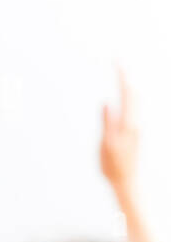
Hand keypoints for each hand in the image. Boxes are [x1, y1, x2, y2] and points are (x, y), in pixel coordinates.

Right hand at [101, 66, 137, 194]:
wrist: (127, 181)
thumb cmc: (114, 166)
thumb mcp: (106, 144)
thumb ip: (107, 122)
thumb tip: (106, 101)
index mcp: (129, 123)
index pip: (126, 93)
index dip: (121, 75)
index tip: (115, 61)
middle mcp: (136, 121)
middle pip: (133, 93)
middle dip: (125, 75)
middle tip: (116, 60)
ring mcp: (136, 126)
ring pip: (135, 99)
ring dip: (128, 84)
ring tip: (121, 71)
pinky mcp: (134, 130)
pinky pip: (134, 106)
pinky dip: (129, 95)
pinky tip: (126, 94)